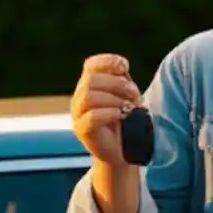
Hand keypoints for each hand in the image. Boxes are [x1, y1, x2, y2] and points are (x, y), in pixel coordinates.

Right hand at [72, 53, 141, 167]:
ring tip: (129, 107)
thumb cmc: (124, 121)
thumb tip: (122, 68)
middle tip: (135, 94)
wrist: (121, 150)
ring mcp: (78, 114)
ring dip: (113, 98)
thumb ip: (123, 81)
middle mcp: (80, 97)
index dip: (107, 62)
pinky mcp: (81, 130)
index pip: (91, 65)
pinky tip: (120, 115)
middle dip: (117, 84)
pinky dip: (108, 113)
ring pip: (88, 96)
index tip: (125, 67)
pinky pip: (91, 117)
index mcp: (89, 85)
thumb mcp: (126, 96)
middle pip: (91, 79)